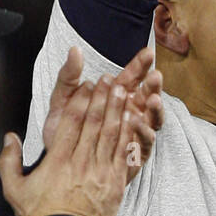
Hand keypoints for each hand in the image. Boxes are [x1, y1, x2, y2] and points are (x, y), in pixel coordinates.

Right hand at [0, 76, 146, 215]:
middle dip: (102, 98)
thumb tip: (9, 137)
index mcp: (57, 160)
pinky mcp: (115, 183)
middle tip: (109, 79)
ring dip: (118, 110)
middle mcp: (80, 162)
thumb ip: (9, 161)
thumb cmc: (39, 215)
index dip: (80, 100)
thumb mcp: (14, 190)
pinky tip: (134, 119)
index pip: (71, 122)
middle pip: (94, 123)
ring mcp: (100, 172)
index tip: (86, 85)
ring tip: (124, 90)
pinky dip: (129, 134)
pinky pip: (123, 153)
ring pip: (111, 134)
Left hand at [42, 45, 162, 178]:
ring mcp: (134, 133)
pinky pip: (143, 143)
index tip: (147, 53)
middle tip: (155, 76)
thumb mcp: (63, 100)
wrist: (59, 165)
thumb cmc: (64, 130)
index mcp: (115, 97)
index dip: (140, 65)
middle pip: (147, 96)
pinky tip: (137, 123)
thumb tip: (74, 50)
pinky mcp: (133, 154)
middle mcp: (129, 113)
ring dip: (154, 108)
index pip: (132, 77)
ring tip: (152, 100)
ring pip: (151, 119)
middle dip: (153, 85)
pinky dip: (142, 132)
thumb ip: (69, 76)